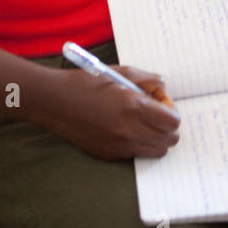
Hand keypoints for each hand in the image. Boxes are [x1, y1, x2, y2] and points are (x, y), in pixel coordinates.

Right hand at [45, 64, 179, 160]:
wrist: (55, 102)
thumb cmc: (86, 82)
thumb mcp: (119, 72)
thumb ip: (146, 80)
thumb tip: (163, 86)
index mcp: (133, 107)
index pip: (172, 122)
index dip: (171, 112)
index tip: (160, 104)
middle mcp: (128, 131)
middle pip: (169, 141)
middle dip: (167, 127)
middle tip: (153, 114)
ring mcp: (119, 146)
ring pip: (156, 152)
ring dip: (155, 138)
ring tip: (140, 122)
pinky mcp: (109, 155)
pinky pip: (136, 154)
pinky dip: (137, 143)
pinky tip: (122, 129)